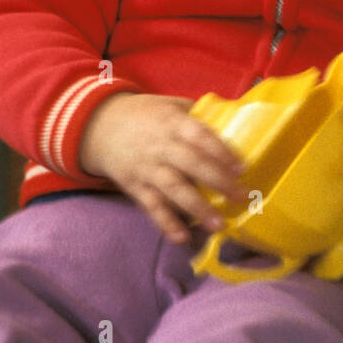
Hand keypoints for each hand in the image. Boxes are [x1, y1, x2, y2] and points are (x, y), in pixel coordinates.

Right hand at [78, 93, 247, 244]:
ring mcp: (147, 168)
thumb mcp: (171, 105)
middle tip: (241, 197)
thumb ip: (198, 116)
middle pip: (191, 163)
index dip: (220, 151)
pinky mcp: (135, 187)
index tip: (241, 168)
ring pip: (173, 189)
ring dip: (197, 208)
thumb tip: (238, 124)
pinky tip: (183, 237)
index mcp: (172, 122)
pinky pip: (152, 207)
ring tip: (218, 225)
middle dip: (218, 181)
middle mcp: (160, 146)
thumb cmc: (147, 115)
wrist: (100, 125)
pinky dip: (166, 223)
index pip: (199, 135)